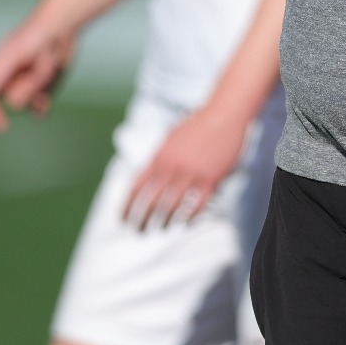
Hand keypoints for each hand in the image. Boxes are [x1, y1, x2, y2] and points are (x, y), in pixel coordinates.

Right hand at [0, 17, 76, 131]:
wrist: (61, 26)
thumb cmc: (34, 36)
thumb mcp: (13, 56)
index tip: (3, 125)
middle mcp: (9, 82)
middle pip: (16, 102)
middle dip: (30, 86)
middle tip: (40, 63)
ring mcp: (26, 87)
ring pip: (31, 106)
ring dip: (41, 85)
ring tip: (48, 62)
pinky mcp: (42, 91)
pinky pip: (41, 109)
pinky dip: (46, 102)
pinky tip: (51, 85)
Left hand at [122, 107, 250, 230]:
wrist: (224, 114)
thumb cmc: (197, 126)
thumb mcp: (170, 139)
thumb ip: (157, 159)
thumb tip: (144, 177)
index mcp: (160, 157)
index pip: (136, 187)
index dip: (127, 206)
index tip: (121, 218)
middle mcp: (173, 167)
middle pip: (151, 202)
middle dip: (141, 220)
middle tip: (138, 230)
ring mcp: (192, 174)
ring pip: (172, 207)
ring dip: (164, 222)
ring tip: (161, 228)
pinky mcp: (211, 180)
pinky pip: (197, 206)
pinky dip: (189, 218)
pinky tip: (185, 223)